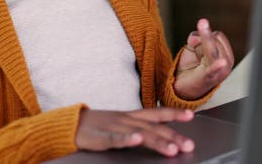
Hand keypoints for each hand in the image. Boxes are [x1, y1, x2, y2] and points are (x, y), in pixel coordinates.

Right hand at [75, 108, 195, 155]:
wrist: (71, 124)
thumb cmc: (98, 126)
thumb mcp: (122, 124)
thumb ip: (139, 128)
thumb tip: (162, 135)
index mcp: (131, 116)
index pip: (156, 113)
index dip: (174, 114)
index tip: (191, 116)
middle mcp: (126, 119)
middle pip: (153, 127)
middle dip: (173, 136)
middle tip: (188, 145)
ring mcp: (114, 127)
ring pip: (139, 133)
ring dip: (157, 140)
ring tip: (171, 149)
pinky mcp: (101, 137)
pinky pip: (114, 138)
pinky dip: (126, 138)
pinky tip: (135, 140)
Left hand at [174, 18, 233, 99]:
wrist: (185, 87)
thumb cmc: (193, 66)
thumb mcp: (194, 47)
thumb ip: (195, 38)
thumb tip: (195, 39)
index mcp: (226, 55)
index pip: (219, 36)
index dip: (206, 35)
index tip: (199, 46)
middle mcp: (227, 63)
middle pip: (215, 41)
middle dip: (201, 44)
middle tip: (197, 55)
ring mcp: (219, 72)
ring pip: (211, 50)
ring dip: (198, 51)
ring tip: (197, 59)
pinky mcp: (207, 78)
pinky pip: (213, 70)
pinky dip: (216, 66)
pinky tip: (221, 62)